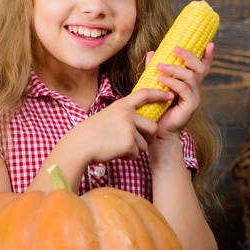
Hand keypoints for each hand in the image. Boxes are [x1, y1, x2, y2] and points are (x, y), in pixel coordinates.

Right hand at [59, 87, 173, 165]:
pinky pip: (137, 153)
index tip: (170, 94)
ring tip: (120, 148)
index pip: (144, 94)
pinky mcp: (129, 142)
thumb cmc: (90, 134)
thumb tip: (139, 123)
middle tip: (141, 143)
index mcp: (121, 105)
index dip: (159, 93)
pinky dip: (129, 156)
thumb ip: (123, 116)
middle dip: (149, 138)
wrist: (79, 146)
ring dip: (136, 149)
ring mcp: (128, 128)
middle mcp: (127, 114)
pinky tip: (116, 153)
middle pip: (152, 126)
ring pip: (145, 142)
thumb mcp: (107, 116)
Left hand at [146, 42, 213, 140]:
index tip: (209, 43)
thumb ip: (155, 69)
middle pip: (199, 68)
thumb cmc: (156, 109)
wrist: (157, 132)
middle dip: (189, 55)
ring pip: (190, 77)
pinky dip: (172, 82)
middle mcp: (195, 89)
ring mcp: (194, 97)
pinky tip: (160, 78)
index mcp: (190, 84)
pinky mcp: (190, 106)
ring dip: (175, 68)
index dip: (207, 55)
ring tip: (159, 66)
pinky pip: (184, 89)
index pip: (202, 67)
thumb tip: (152, 52)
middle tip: (175, 48)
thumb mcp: (155, 85)